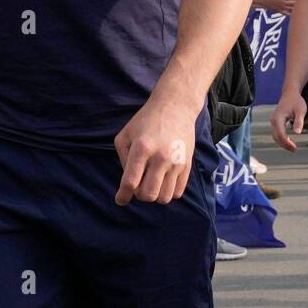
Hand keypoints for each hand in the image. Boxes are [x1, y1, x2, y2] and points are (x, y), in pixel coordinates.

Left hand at [112, 88, 200, 205]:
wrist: (176, 107)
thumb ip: (123, 160)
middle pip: (148, 195)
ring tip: (152, 182)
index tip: (120, 200)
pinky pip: (177, 192)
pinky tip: (163, 181)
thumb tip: (129, 183)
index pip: (130, 182)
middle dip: (139, 195)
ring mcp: (176, 162)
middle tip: (138, 184)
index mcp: (142, 149)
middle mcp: (160, 157)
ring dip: (155, 195)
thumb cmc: (146, 120)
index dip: (123, 196)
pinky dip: (168, 192)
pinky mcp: (187, 165)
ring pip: (164, 198)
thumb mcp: (125, 134)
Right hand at [270, 89, 307, 151]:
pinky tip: (289, 142)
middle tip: (294, 150)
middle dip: (284, 145)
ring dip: (283, 143)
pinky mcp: (276, 122)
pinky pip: (277, 133)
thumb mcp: (300, 110)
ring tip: (293, 148)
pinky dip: (282, 139)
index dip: (287, 143)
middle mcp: (274, 120)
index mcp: (278, 118)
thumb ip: (299, 121)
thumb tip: (297, 132)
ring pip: (275, 136)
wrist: (290, 93)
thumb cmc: (296, 101)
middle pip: (276, 137)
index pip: (280, 134)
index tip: (294, 148)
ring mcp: (274, 122)